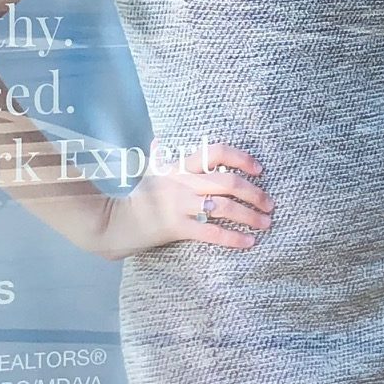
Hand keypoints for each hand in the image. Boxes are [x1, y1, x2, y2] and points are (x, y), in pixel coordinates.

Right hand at [97, 141, 272, 261]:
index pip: (215, 153)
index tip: (259, 169)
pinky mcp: (178, 227)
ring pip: (224, 207)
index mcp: (180, 167)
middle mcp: (183, 183)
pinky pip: (211, 232)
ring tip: (265, 223)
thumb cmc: (137, 197)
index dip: (240, 158)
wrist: (114, 222)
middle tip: (269, 203)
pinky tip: (249, 242)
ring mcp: (180, 205)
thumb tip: (158, 141)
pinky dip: (234, 238)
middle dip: (254, 192)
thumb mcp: (149, 173)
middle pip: (227, 182)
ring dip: (249, 216)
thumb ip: (159, 157)